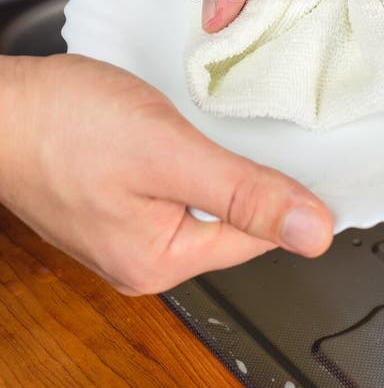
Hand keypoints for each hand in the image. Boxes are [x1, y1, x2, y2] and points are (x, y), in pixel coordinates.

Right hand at [0, 55, 332, 293]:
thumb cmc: (65, 125)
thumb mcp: (169, 154)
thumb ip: (243, 193)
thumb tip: (313, 232)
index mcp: (161, 261)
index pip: (256, 236)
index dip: (284, 193)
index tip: (302, 154)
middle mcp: (142, 258)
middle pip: (229, 221)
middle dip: (245, 177)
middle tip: (257, 128)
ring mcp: (123, 232)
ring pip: (199, 200)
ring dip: (213, 164)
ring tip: (216, 127)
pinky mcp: (112, 203)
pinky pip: (170, 187)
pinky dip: (184, 159)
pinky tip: (178, 133)